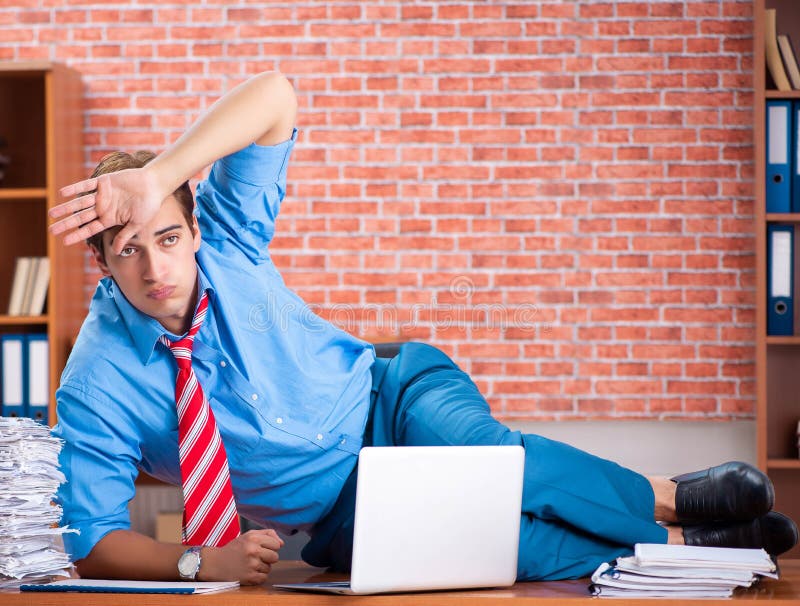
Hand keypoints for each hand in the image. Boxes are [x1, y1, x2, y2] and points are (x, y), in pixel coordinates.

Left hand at [48, 164, 168, 253]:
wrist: (154, 185)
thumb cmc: (149, 205)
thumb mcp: (137, 224)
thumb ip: (124, 236)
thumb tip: (117, 252)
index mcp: (111, 219)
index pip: (90, 229)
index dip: (77, 235)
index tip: (64, 241)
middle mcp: (104, 208)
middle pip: (81, 217)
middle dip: (66, 224)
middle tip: (51, 230)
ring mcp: (102, 195)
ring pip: (80, 203)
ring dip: (66, 208)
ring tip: (52, 213)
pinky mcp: (103, 182)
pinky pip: (86, 185)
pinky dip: (75, 189)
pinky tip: (63, 193)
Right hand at [200, 529, 284, 584]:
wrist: (216, 563)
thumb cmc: (234, 548)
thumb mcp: (249, 535)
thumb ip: (267, 534)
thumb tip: (282, 543)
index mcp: (253, 538)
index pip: (277, 544)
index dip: (271, 547)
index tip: (263, 548)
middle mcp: (253, 550)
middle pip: (275, 557)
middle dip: (268, 558)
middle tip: (257, 557)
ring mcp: (251, 564)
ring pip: (269, 568)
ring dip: (262, 567)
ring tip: (250, 564)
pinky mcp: (249, 577)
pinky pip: (264, 578)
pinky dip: (258, 576)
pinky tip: (249, 571)